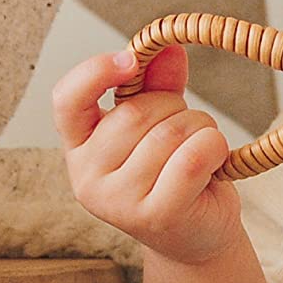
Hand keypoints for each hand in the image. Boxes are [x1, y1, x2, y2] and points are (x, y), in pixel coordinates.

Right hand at [52, 43, 241, 267]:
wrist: (198, 235)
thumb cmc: (175, 173)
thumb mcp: (162, 121)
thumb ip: (158, 83)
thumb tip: (168, 47)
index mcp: (79, 146)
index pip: (67, 100)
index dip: (94, 72)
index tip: (129, 61)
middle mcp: (87, 176)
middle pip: (135, 113)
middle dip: (177, 107)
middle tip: (190, 128)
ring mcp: (117, 202)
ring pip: (169, 133)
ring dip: (202, 129)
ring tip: (202, 150)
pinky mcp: (155, 216)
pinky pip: (191, 159)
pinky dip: (213, 149)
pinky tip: (215, 162)